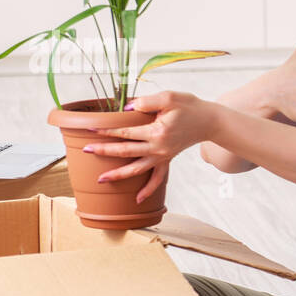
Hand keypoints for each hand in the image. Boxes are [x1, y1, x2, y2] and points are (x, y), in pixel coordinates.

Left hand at [82, 90, 216, 202]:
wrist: (209, 121)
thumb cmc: (190, 107)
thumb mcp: (169, 97)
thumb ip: (146, 102)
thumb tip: (128, 109)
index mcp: (157, 132)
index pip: (126, 132)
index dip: (107, 131)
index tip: (91, 129)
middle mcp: (159, 148)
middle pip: (127, 152)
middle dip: (105, 152)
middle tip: (86, 151)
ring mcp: (163, 156)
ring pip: (138, 169)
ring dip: (119, 176)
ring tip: (101, 180)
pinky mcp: (167, 159)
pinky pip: (158, 179)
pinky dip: (148, 190)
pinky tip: (137, 199)